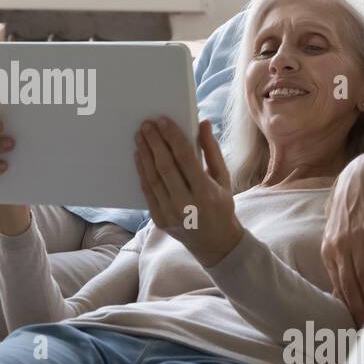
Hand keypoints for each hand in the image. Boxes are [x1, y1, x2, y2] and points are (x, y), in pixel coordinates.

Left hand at [134, 117, 242, 266]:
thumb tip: (203, 123)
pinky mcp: (159, 220)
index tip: (163, 121)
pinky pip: (147, 192)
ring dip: (144, 155)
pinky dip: (142, 172)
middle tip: (147, 125)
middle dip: (154, 143)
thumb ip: (212, 150)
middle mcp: (187, 205)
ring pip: (153, 179)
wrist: (214, 242)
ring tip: (140, 136)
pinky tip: (140, 156)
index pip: (186, 160)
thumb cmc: (220, 205)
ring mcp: (170, 214)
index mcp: (206, 194)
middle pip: (165, 168)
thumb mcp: (223, 179)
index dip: (173, 138)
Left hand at [320, 152, 363, 325]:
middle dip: (358, 310)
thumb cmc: (357, 203)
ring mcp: (357, 238)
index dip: (346, 308)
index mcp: (329, 249)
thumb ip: (340, 252)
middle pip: (349, 286)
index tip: (354, 326)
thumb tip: (343, 278)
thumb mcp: (340, 229)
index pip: (337, 286)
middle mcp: (339, 245)